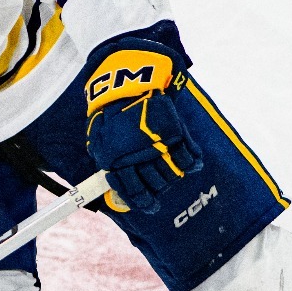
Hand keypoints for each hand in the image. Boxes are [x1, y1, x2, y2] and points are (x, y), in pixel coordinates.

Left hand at [79, 39, 203, 214]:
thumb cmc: (110, 117)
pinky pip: (189, 159)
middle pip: (156, 185)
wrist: (126, 84)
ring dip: (173, 173)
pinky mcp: (174, 133)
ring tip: (169, 164)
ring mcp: (157, 146)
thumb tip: (114, 191)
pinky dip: (192, 163)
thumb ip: (108, 167)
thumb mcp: (99, 143)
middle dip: (159, 186)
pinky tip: (190, 161)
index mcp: (117, 162)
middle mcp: (138, 157)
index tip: (150, 206)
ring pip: (173, 174)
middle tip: (159, 180)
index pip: (134, 192)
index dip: (143, 202)